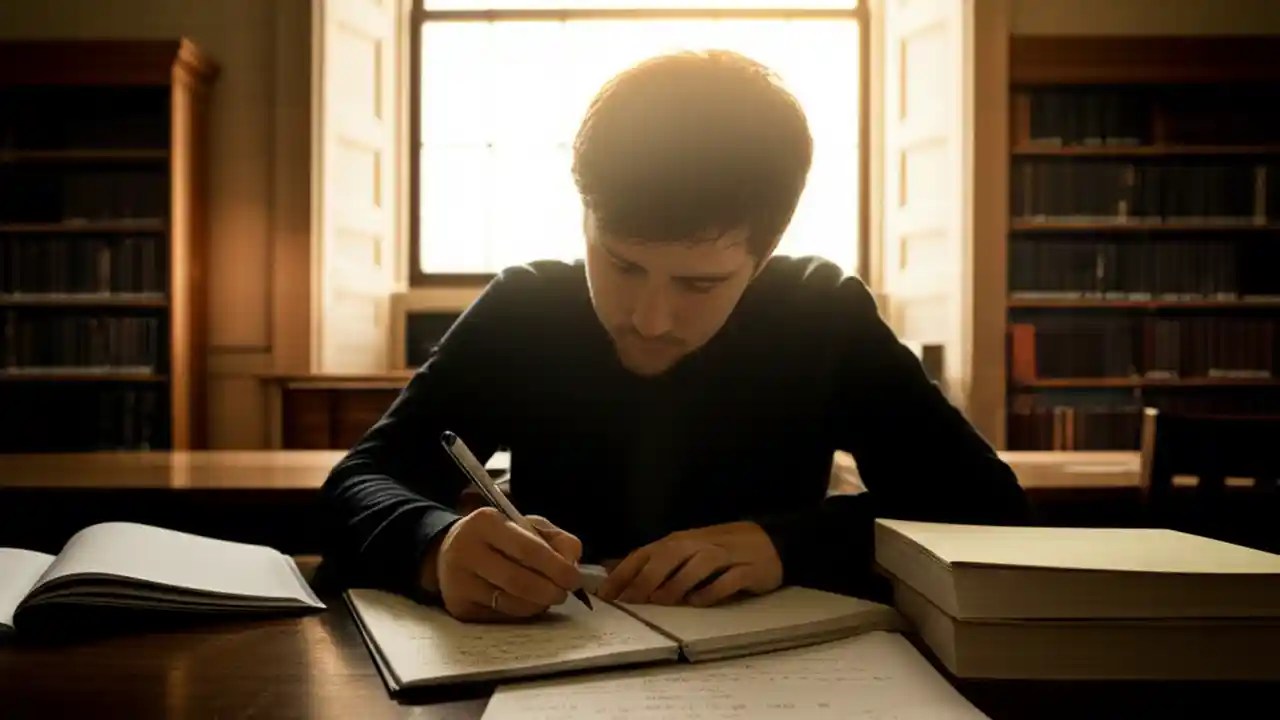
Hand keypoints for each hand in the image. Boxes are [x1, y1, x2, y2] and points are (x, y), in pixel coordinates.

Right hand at [423, 508, 583, 621]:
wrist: (448, 552)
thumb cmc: (496, 538)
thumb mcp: (526, 525)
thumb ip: (556, 539)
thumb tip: (573, 562)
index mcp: (485, 522)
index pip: (527, 548)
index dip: (556, 567)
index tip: (574, 578)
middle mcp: (466, 550)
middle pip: (517, 580)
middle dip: (549, 590)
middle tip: (564, 594)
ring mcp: (459, 581)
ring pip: (509, 602)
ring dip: (537, 604)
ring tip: (547, 598)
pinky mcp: (458, 606)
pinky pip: (500, 616)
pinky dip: (521, 613)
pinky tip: (526, 604)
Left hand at [596, 522, 781, 606]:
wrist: (771, 542)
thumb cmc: (721, 550)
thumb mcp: (686, 552)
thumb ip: (656, 562)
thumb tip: (614, 571)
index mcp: (680, 541)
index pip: (646, 552)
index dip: (625, 572)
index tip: (606, 593)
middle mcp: (699, 544)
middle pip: (668, 556)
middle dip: (646, 578)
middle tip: (630, 600)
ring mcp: (724, 555)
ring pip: (696, 565)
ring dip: (676, 583)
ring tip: (660, 601)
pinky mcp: (747, 570)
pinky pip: (727, 580)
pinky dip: (711, 591)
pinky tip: (698, 602)